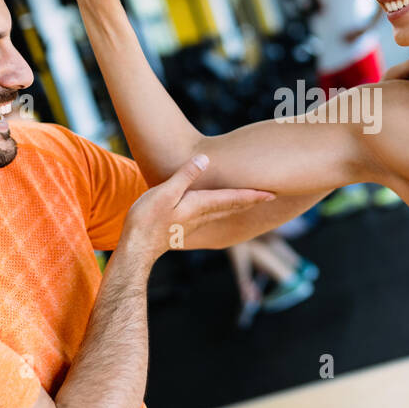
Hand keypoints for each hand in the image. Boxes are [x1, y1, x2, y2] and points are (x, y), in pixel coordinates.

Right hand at [121, 155, 276, 259]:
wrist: (136, 248)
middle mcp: (201, 215)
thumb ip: (185, 176)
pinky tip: (218, 211)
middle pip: (233, 206)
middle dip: (252, 200)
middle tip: (270, 196)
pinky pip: (211, 216)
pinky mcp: (184, 226)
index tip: (272, 193)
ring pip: (223, 212)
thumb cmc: (147, 220)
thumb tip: (205, 159)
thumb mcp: (164, 192)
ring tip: (251, 201)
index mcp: (200, 206)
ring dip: (239, 205)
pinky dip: (223, 210)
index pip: (233, 198)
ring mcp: (193, 223)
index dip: (253, 195)